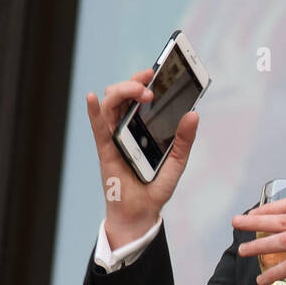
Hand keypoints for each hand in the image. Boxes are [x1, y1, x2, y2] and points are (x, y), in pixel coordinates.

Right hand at [85, 67, 199, 249]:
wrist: (142, 213)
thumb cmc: (154, 187)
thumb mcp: (177, 162)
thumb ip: (184, 140)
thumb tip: (193, 114)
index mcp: (141, 127)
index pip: (140, 97)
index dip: (146, 81)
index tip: (160, 71)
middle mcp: (125, 128)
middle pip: (123, 95)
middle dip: (135, 82)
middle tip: (152, 82)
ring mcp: (114, 137)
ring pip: (110, 104)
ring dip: (123, 91)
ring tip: (141, 91)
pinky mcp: (105, 150)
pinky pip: (97, 126)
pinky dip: (93, 110)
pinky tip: (92, 97)